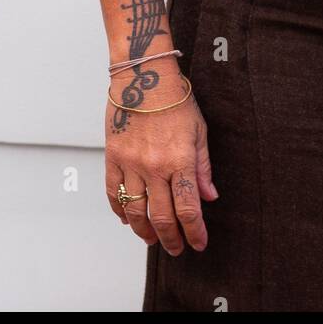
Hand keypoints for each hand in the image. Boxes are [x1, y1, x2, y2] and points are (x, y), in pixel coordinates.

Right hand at [104, 65, 217, 255]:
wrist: (144, 75)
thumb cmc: (175, 98)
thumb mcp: (199, 130)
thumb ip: (203, 166)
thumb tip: (209, 196)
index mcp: (180, 160)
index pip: (188, 208)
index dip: (195, 232)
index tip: (199, 243)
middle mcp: (155, 166)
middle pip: (162, 216)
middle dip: (172, 239)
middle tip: (177, 248)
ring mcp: (131, 163)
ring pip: (135, 211)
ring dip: (145, 231)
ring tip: (153, 239)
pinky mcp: (113, 157)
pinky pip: (114, 192)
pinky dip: (120, 210)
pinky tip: (127, 219)